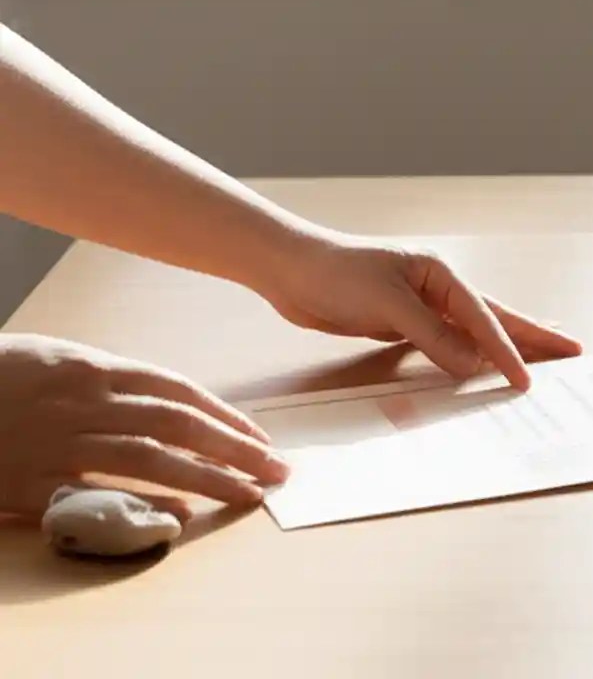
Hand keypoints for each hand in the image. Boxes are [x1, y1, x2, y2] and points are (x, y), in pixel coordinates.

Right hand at [0, 334, 287, 521]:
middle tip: (277, 469)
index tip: (260, 437)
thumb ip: (107, 379)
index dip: (226, 415)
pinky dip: (145, 501)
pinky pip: (101, 490)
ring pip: (153, 456)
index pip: (179, 391)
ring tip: (249, 492)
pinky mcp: (33, 477)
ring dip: (209, 476)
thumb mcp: (52, 359)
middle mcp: (86, 400)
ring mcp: (61, 438)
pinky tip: (181, 514)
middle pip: (180, 423)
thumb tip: (163, 403)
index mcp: (94, 367)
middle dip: (237, 446)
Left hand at [260, 233, 583, 389]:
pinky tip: (483, 368)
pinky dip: (470, 358)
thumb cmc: (335, 274)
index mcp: (440, 273)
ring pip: (475, 333)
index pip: (483, 318)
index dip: (507, 351)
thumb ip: (430, 335)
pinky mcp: (405, 323)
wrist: (290, 269)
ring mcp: (423, 306)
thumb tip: (470, 365)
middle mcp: (438, 288)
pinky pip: (448, 345)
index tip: (526, 380)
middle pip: (496, 318)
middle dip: (534, 337)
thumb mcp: (386, 304)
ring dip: (506, 349)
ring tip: (543, 362)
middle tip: (574, 353)